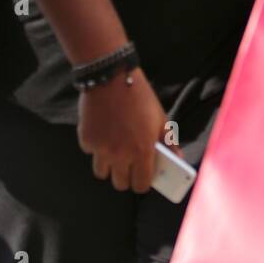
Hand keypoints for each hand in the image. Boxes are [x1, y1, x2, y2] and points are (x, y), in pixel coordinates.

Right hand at [78, 67, 166, 193]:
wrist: (112, 77)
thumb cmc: (140, 97)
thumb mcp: (161, 118)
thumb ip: (168, 141)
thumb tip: (177, 158)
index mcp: (142, 151)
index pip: (141, 185)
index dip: (142, 183)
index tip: (142, 177)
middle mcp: (121, 154)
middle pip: (120, 184)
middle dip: (125, 177)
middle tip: (128, 165)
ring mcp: (101, 148)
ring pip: (102, 173)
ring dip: (108, 166)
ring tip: (113, 151)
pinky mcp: (86, 139)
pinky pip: (91, 153)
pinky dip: (95, 147)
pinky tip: (102, 131)